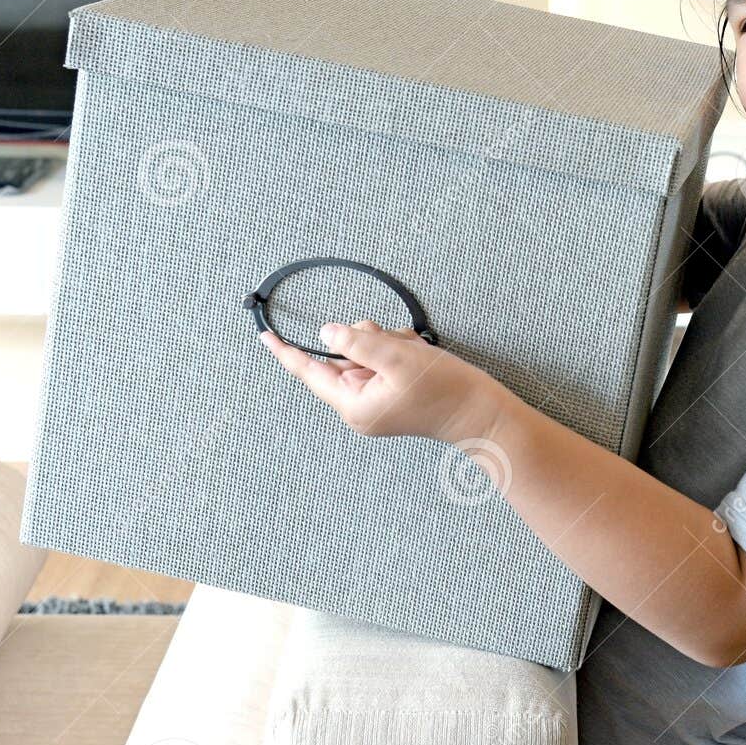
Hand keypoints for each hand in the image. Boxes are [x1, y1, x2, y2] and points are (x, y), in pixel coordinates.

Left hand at [259, 320, 507, 444]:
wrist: (481, 413)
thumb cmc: (444, 390)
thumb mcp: (398, 358)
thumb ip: (358, 343)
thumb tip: (326, 331)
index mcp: (353, 405)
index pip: (310, 372)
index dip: (287, 351)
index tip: (264, 334)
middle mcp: (358, 405)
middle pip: (341, 356)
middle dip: (368, 341)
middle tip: (395, 345)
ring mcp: (374, 398)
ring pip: (363, 352)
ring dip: (387, 344)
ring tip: (412, 355)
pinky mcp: (389, 391)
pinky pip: (381, 358)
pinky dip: (397, 350)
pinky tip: (416, 357)